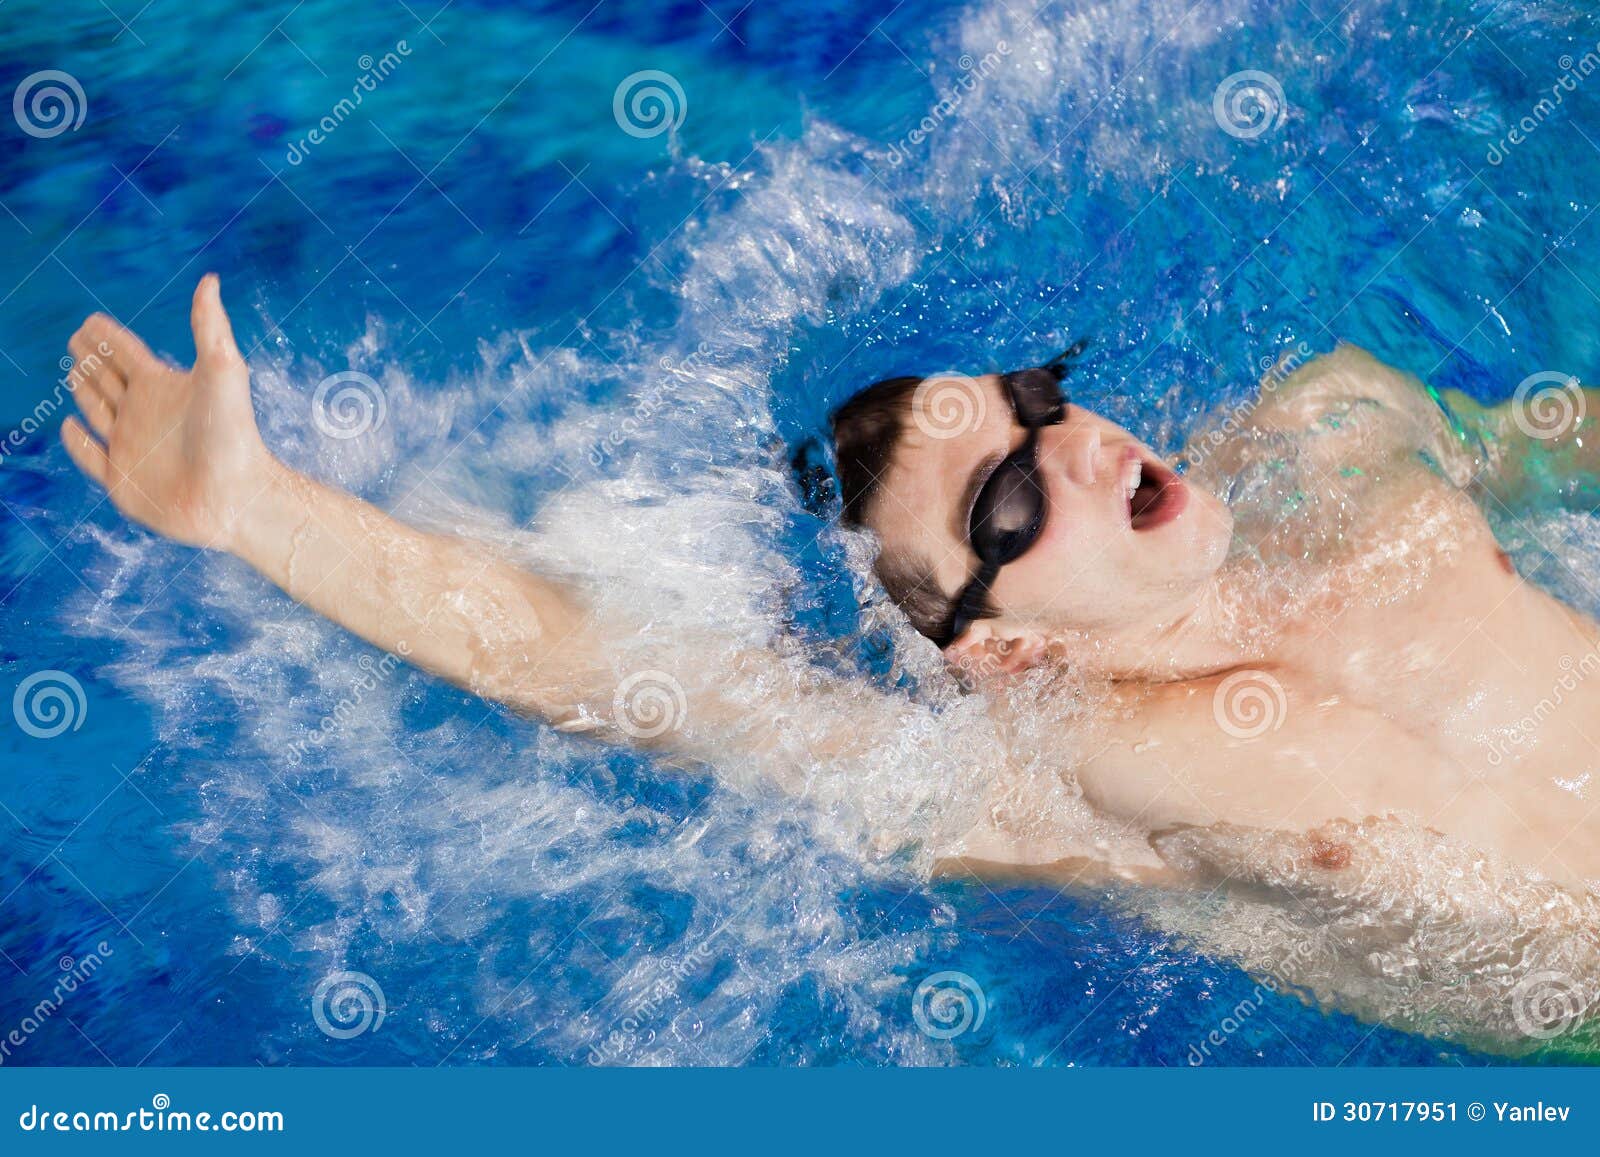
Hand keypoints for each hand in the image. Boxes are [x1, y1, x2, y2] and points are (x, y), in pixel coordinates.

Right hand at [62, 275, 274, 550]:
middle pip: (109, 380)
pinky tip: (71, 427)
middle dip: (91, 361)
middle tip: (77, 343)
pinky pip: (91, 458)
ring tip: (75, 374)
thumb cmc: (233, 434)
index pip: (127, 354)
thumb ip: (210, 326)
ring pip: (98, 413)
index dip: (106, 337)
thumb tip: (211, 279)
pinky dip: (78, 443)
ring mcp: (131, 447)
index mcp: (163, 386)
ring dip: (85, 393)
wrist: (237, 497)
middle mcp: (145, 414)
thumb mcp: (222, 372)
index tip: (89, 321)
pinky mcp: (121, 481)